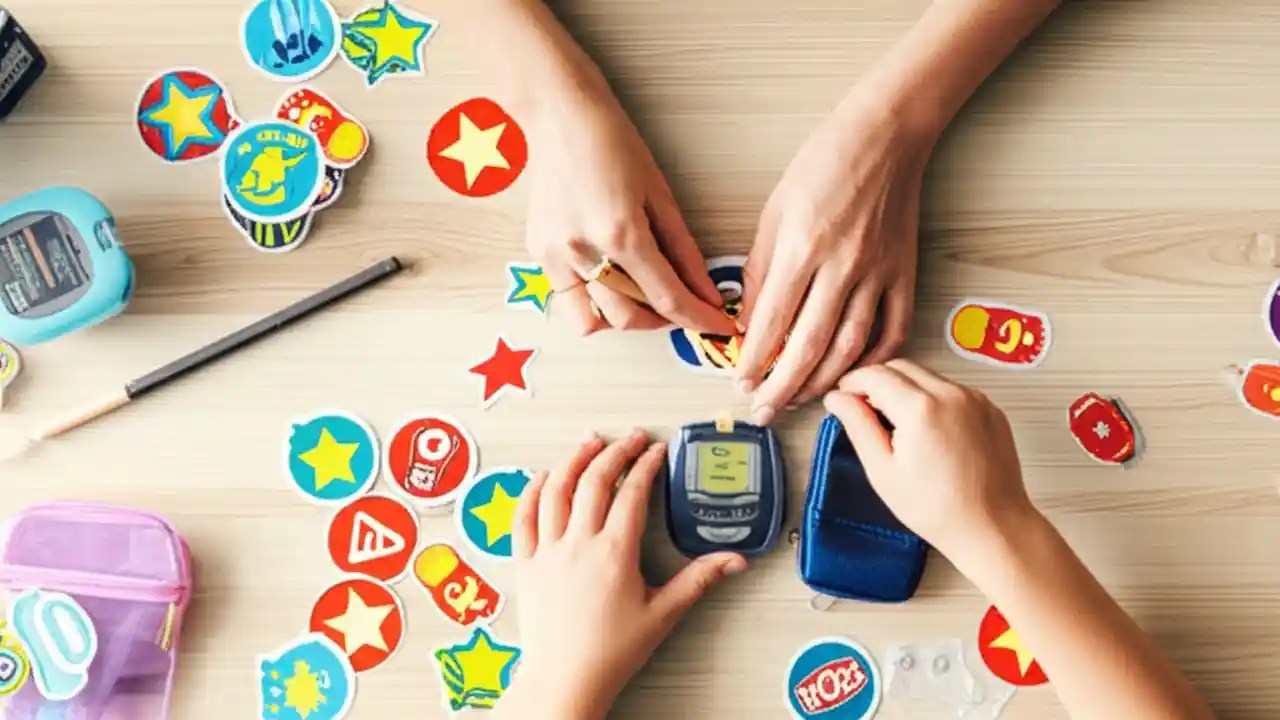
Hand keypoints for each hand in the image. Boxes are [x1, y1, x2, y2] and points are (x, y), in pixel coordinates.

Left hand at [502, 431, 746, 719]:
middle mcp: (578, 544)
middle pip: (594, 480)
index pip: (632, 493)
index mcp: (614, 552)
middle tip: (630, 439)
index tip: (656, 452)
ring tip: (589, 443)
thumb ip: (698, 580)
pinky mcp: (526, 563)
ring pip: (556, 489)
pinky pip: (523, 516)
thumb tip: (734, 561)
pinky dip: (533, 490)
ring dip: (573, 460)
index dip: (646, 465)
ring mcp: (547, 550)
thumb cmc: (610, 653)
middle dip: (615, 452)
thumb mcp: (663, 614)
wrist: (565, 679)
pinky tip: (545, 477)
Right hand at [524, 72, 734, 336]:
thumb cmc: (610, 141)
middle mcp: (584, 251)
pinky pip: (569, 301)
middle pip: (630, 318)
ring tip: (642, 294)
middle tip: (681, 305)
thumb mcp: (659, 193)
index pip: (668, 298)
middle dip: (662, 321)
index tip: (718, 327)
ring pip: (594, 320)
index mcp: (621, 232)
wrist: (560, 116)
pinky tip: (610, 279)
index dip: (699, 319)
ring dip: (625, 317)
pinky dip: (595, 302)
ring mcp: (556, 255)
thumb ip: (683, 250)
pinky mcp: (538, 254)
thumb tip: (704, 289)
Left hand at [738, 93, 932, 423]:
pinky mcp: (904, 275)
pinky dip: (872, 361)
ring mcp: (878, 273)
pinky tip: (852, 377)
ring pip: (850, 348)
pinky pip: (893, 332)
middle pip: (809, 347)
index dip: (754, 361)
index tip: (741, 383)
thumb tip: (750, 323)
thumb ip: (760, 272)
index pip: (772, 322)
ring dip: (822, 383)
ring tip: (799, 401)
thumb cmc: (825, 165)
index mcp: (802, 247)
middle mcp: (842, 266)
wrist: (885, 138)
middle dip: (782, 388)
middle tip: (764, 410)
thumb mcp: (774, 213)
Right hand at [822, 360, 1037, 564]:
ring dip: (905, 388)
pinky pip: (952, 390)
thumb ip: (858, 426)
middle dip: (877, 381)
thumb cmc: (936, 508)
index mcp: (920, 408)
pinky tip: (928, 430)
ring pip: (927, 376)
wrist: (993, 526)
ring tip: (897, 423)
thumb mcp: (883, 470)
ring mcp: (975, 399)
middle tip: (864, 408)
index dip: (852, 383)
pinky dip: (932, 398)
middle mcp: (951, 394)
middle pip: (901, 367)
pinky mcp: (990, 408)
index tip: (842, 397)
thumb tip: (837, 398)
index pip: (875, 375)